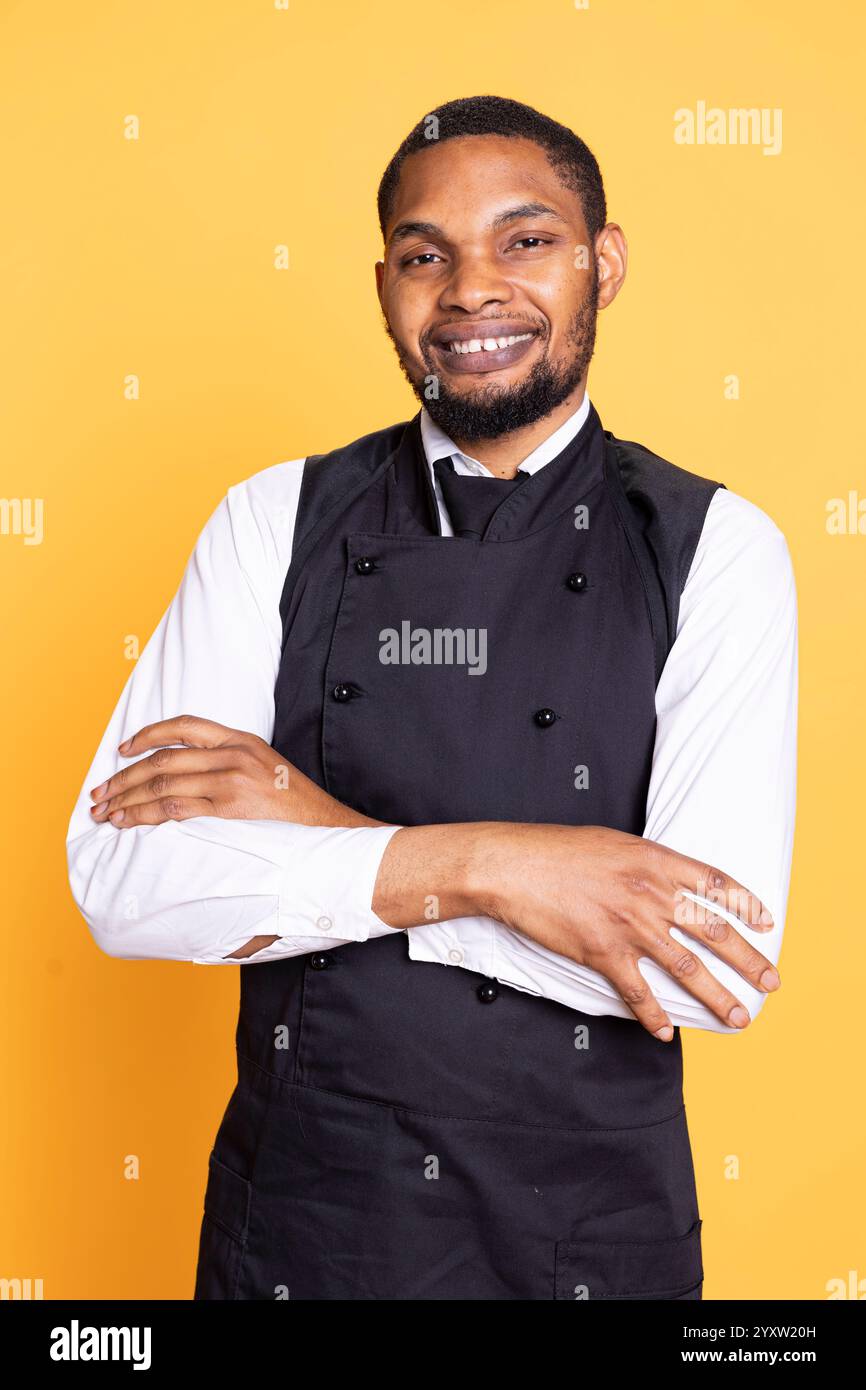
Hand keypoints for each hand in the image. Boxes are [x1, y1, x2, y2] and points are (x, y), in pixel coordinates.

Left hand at [88, 714, 380, 828]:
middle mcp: (235, 754)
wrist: (334, 831)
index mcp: (243, 741)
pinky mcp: (232, 807)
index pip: (185, 725)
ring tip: (106, 813)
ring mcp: (233, 779)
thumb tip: (197, 781)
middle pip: (164, 758)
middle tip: (99, 794)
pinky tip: (129, 823)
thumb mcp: (270, 772)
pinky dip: (146, 814)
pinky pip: (176, 806)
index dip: (148, 734)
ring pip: (163, 782)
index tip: (124, 748)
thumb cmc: (302, 812)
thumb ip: (235, 768)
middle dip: (124, 777)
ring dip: (127, 798)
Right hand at [476, 822, 779, 1037]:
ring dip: (716, 996)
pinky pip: (637, 991)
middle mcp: (650, 893)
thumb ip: (645, 864)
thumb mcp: (612, 844)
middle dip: (748, 960)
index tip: (766, 923)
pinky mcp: (603, 951)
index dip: (747, 905)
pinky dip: (654, 1015)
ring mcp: (629, 925)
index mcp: (655, 861)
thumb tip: (666, 881)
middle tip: (771, 981)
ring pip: (686, 966)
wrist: (514, 865)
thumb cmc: (555, 850)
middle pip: (714, 930)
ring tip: (736, 1017)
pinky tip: (665, 1031)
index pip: (716, 884)